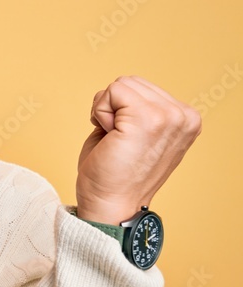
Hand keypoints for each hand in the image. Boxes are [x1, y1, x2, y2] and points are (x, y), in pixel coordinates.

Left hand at [76, 76, 200, 224]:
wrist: (110, 204)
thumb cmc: (115, 174)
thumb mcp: (139, 134)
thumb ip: (142, 111)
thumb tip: (127, 88)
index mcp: (186, 119)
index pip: (142, 87)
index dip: (121, 110)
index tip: (126, 140)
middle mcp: (184, 116)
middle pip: (130, 81)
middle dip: (113, 108)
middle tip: (117, 140)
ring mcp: (168, 116)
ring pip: (120, 84)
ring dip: (106, 111)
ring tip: (115, 140)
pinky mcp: (147, 118)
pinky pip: (110, 92)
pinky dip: (99, 113)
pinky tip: (108, 137)